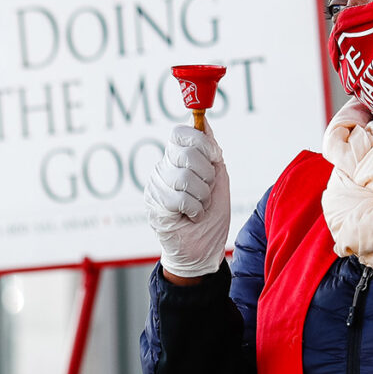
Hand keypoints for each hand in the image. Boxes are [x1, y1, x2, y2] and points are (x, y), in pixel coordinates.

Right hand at [144, 123, 230, 277]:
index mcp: (178, 159)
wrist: (204, 250)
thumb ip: (211, 153)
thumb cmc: (211, 216)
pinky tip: (191, 217)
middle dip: (207, 175)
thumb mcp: (218, 179)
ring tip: (199, 207)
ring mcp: (156, 186)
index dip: (202, 144)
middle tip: (206, 192)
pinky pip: (179, 197)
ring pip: (185, 177)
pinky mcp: (154, 205)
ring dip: (202, 197)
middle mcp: (163, 169)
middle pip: (186, 153)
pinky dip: (195, 210)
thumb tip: (203, 123)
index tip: (215, 159)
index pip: (181, 134)